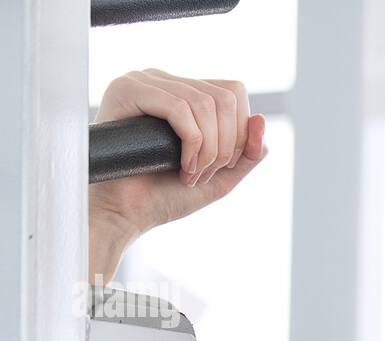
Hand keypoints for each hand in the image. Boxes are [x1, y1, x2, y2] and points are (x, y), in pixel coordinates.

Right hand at [89, 69, 267, 244]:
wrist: (123, 215)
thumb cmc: (164, 197)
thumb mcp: (220, 176)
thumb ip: (247, 153)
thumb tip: (261, 119)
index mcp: (184, 93)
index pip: (233, 92)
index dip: (239, 133)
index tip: (218, 167)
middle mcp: (164, 81)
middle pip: (225, 97)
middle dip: (226, 145)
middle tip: (204, 174)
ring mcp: (144, 82)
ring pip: (205, 104)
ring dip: (208, 150)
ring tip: (190, 175)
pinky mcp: (127, 91)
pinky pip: (179, 109)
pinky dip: (191, 144)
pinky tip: (181, 168)